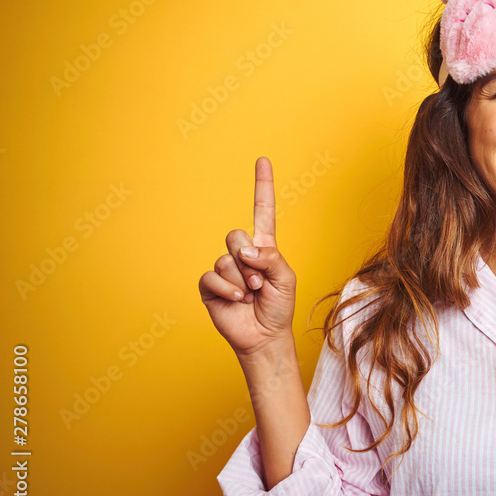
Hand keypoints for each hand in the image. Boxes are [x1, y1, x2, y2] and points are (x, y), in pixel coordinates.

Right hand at [199, 157, 295, 360]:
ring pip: (226, 259)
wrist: (264, 336)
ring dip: (243, 279)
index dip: (262, 185)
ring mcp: (225, 268)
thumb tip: (244, 249)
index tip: (263, 160)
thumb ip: (270, 257)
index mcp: (264, 247)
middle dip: (249, 260)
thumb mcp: (286, 278)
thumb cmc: (279, 306)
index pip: (263, 210)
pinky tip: (237, 300)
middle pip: (236, 235)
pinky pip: (212, 276)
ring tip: (251, 295)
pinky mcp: (210, 285)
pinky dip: (228, 289)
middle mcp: (242, 253)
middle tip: (260, 283)